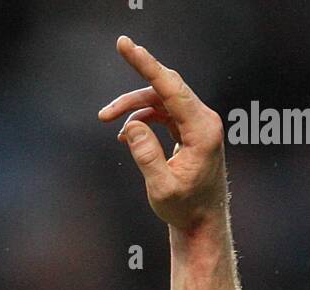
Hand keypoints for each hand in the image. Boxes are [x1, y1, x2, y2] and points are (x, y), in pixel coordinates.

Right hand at [98, 37, 226, 232]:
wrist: (202, 223)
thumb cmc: (185, 210)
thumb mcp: (161, 189)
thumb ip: (146, 156)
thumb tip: (132, 125)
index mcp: (202, 130)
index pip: (170, 87)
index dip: (146, 64)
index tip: (125, 45)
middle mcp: (204, 120)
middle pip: (164, 89)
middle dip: (132, 94)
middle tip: (105, 107)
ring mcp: (198, 124)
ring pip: (161, 100)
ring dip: (134, 108)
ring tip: (108, 121)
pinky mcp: (191, 130)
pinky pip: (164, 112)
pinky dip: (143, 118)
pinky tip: (126, 133)